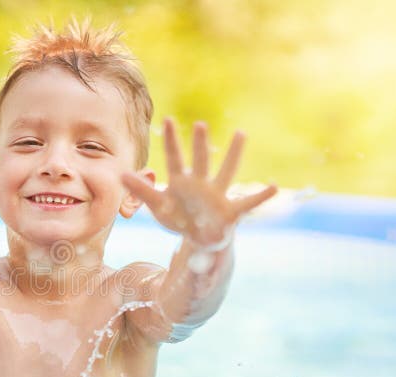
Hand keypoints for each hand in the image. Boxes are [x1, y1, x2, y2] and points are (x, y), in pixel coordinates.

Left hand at [123, 119, 276, 246]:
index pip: (174, 159)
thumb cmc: (179, 218)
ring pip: (227, 172)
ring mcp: (217, 196)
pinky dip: (261, 197)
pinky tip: (274, 187)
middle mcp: (201, 185)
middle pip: (201, 161)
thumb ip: (142, 191)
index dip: (172, 141)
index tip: (169, 119)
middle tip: (200, 124)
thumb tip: (121, 174)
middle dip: (200, 144)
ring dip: (233, 155)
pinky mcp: (231, 211)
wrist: (200, 238)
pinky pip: (248, 203)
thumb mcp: (158, 206)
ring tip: (241, 133)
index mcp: (181, 183)